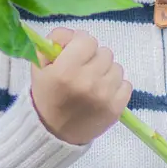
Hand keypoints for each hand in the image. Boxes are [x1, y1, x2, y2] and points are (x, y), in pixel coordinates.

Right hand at [30, 28, 131, 145]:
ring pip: (116, 67)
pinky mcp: (116, 108)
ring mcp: (104, 96)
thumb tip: (72, 34)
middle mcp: (87, 82)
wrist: (53, 133)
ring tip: (92, 84)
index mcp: (66, 71)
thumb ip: (53, 42)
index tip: (75, 55)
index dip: (80, 44)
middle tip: (82, 71)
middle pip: (104, 52)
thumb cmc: (46, 96)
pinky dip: (116, 87)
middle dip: (93, 59)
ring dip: (105, 72)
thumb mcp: (40, 67)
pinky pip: (126, 84)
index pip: (87, 40)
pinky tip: (102, 94)